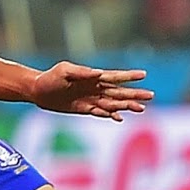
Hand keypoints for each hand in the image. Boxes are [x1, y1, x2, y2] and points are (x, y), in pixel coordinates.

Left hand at [29, 62, 152, 121]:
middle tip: (151, 96)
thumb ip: (81, 72)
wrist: (38, 91)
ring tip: (141, 109)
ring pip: (113, 103)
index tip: (144, 74)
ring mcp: (91, 99)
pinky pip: (101, 113)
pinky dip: (111, 115)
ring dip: (127, 105)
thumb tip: (98, 73)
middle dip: (134, 94)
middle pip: (118, 91)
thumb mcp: (64, 71)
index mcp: (92, 77)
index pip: (114, 76)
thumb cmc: (50, 77)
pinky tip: (120, 117)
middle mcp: (94, 88)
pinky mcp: (84, 109)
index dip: (128, 76)